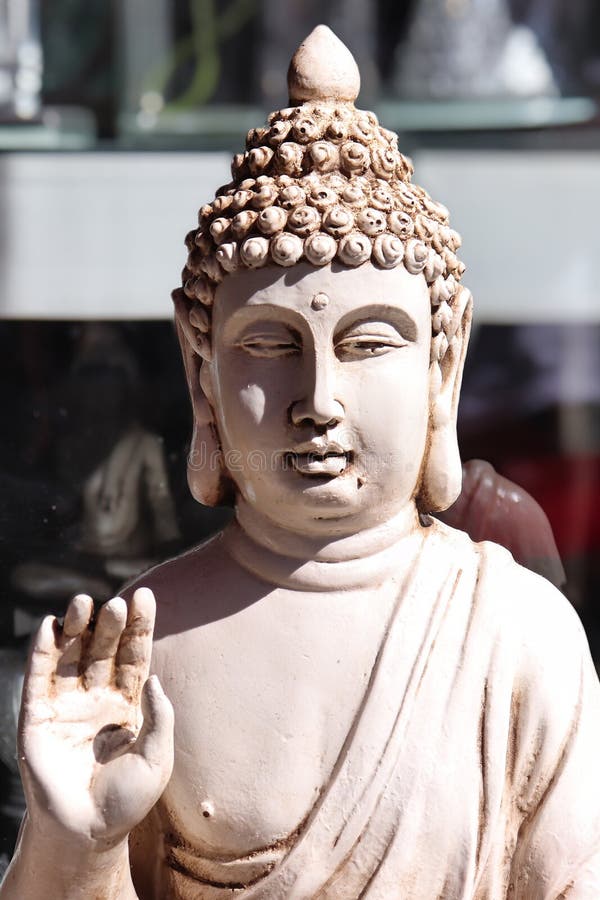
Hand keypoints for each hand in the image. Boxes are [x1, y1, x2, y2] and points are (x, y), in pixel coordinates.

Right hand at [18, 588, 173, 847]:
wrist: (86, 833)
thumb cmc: (126, 800)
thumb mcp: (156, 757)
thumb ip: (160, 717)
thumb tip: (155, 678)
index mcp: (128, 703)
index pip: (135, 654)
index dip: (139, 626)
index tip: (146, 595)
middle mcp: (97, 697)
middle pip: (103, 648)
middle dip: (110, 624)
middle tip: (117, 603)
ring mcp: (67, 704)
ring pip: (71, 654)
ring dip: (76, 626)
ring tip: (83, 601)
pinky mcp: (38, 716)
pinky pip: (39, 676)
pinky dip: (42, 650)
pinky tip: (50, 625)